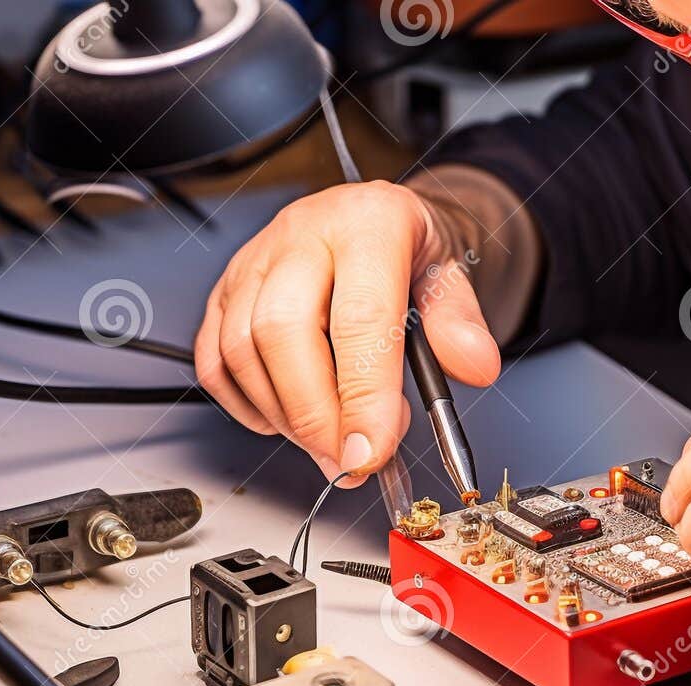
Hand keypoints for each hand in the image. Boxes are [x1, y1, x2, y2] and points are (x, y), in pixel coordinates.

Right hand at [195, 180, 501, 483]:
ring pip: (241, 350)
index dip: (363, 397)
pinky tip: (288, 420)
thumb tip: (475, 366)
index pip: (358, 318)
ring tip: (331, 443)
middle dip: (315, 415)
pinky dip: (246, 406)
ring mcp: (253, 262)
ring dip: (284, 417)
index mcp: (367, 223)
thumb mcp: (453, 275)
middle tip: (350, 462)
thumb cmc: (409, 251)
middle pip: (282, 332)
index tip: (371, 454)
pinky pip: (215, 360)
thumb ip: (461, 322)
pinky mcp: (225, 291)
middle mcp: (301, 234)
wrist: (374, 219)